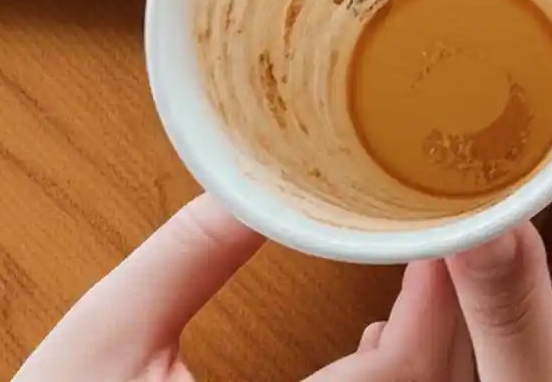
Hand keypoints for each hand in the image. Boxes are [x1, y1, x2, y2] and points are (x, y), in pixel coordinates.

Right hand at [15, 194, 472, 381]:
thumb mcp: (108, 341)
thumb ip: (185, 261)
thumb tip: (245, 188)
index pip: (401, 369)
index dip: (434, 293)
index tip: (441, 231)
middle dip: (443, 308)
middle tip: (439, 235)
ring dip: (428, 343)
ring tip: (419, 269)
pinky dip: (396, 377)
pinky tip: (377, 337)